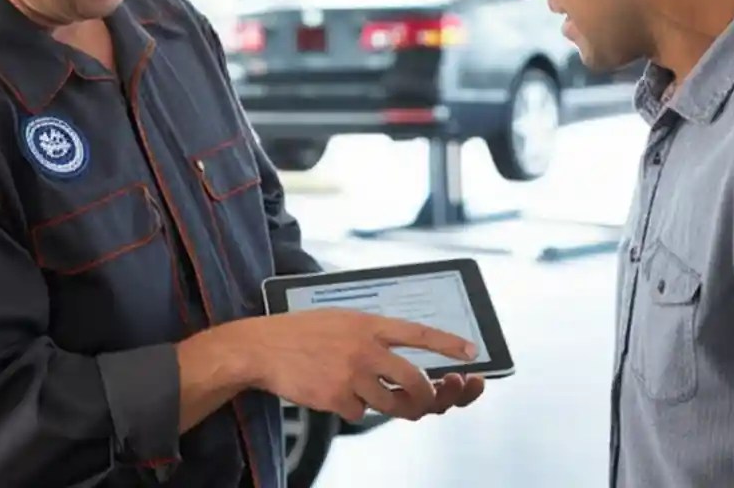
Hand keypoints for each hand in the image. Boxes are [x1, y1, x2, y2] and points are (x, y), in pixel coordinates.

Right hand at [229, 308, 478, 422]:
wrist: (261, 348)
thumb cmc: (302, 334)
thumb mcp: (340, 319)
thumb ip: (371, 335)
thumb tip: (403, 361)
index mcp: (368, 324)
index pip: (419, 334)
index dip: (448, 345)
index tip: (471, 353)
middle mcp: (365, 348)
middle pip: (415, 381)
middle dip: (427, 397)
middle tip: (425, 400)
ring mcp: (352, 374)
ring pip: (392, 404)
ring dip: (387, 405)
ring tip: (366, 392)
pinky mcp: (337, 397)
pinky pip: (360, 413)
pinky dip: (352, 408)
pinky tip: (332, 391)